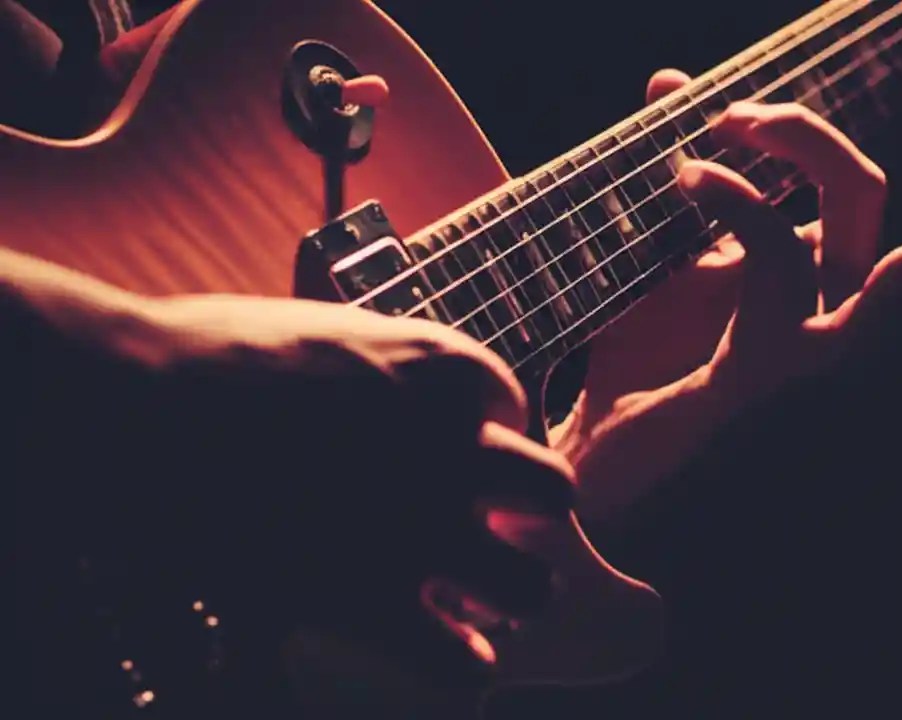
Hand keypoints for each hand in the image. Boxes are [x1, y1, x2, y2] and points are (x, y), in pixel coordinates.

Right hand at [5, 251, 574, 691]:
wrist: (135, 402)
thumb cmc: (213, 355)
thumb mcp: (329, 334)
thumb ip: (391, 369)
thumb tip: (408, 400)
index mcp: (444, 371)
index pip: (510, 408)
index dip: (482, 435)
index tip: (451, 453)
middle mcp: (454, 450)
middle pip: (553, 494)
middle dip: (530, 514)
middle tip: (494, 528)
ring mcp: (419, 528)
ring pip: (530, 584)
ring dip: (514, 590)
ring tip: (484, 595)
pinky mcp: (368, 596)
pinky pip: (459, 659)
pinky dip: (462, 661)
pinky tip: (454, 652)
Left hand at [553, 70, 901, 519]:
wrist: (594, 448)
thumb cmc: (627, 352)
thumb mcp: (649, 245)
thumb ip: (668, 173)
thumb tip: (668, 81)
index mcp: (794, 273)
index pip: (838, 180)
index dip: (785, 125)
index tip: (691, 98)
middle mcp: (815, 303)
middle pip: (866, 188)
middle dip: (805, 130)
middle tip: (729, 115)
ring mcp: (802, 336)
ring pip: (854, 210)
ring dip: (783, 152)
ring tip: (691, 159)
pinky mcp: (764, 365)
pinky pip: (785, 269)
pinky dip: (746, 208)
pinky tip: (697, 180)